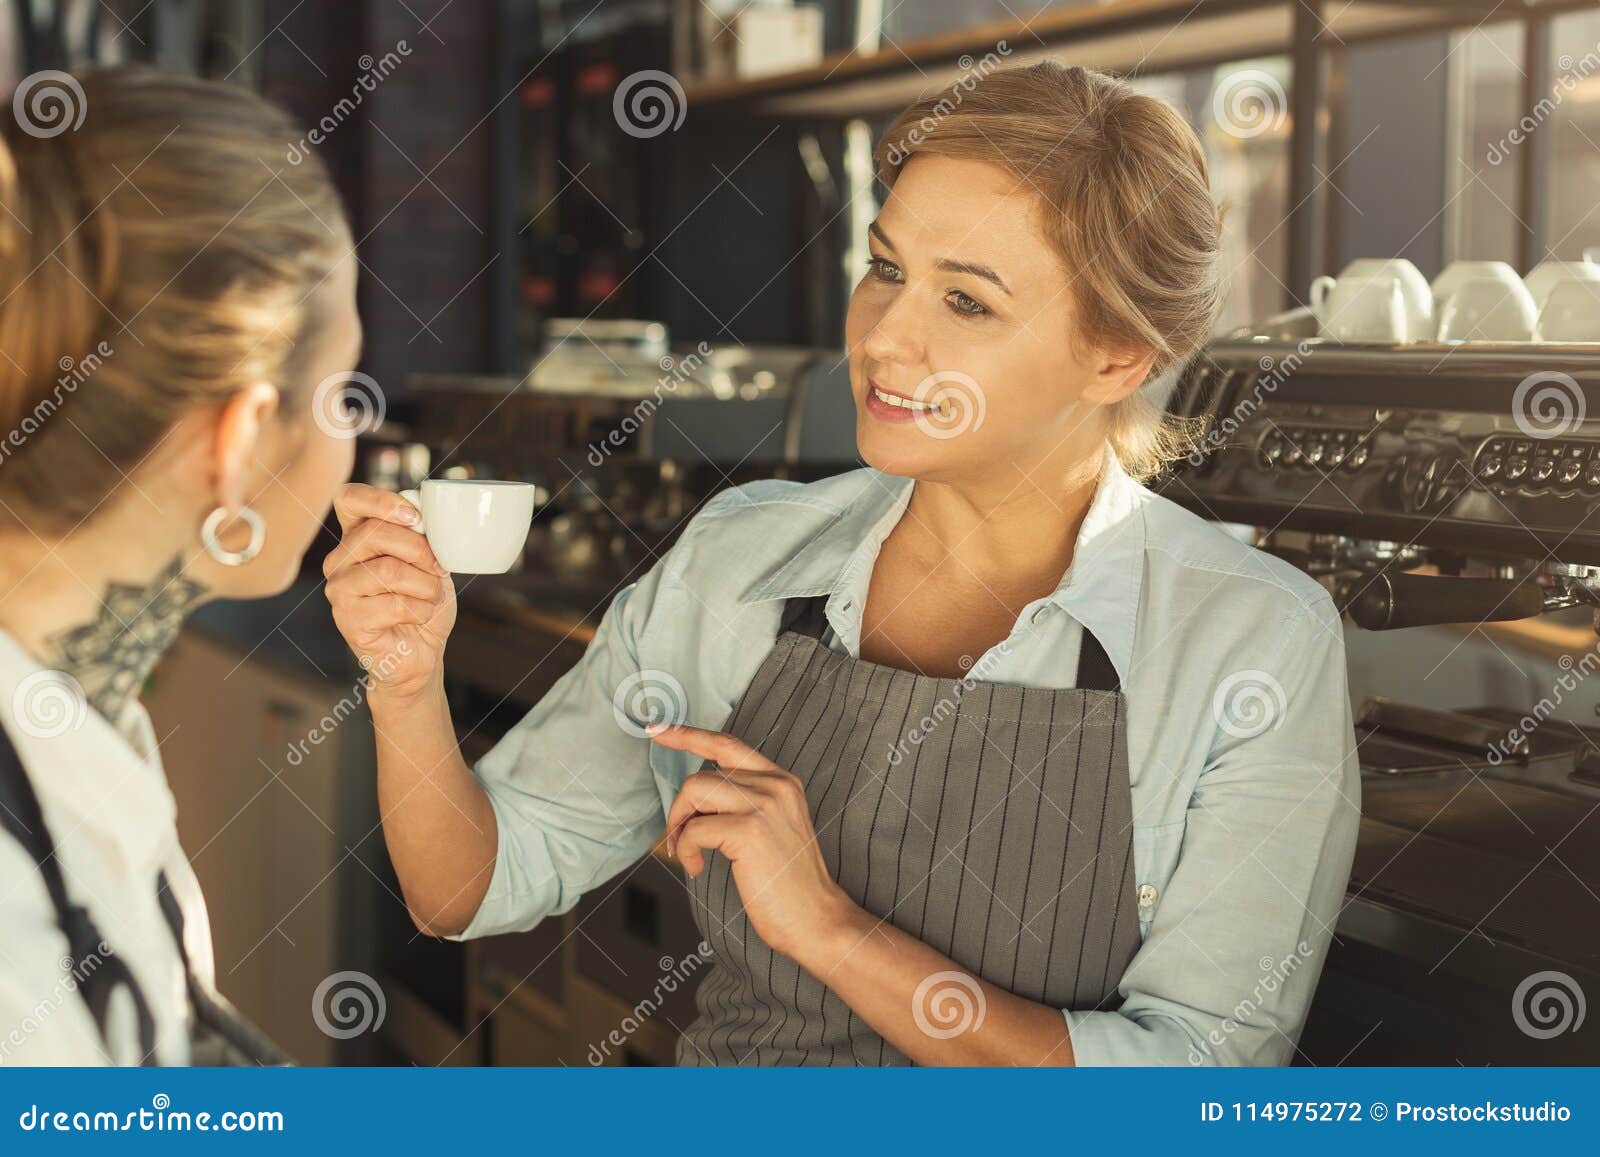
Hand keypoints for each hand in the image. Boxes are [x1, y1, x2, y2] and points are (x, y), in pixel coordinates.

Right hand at [324, 483, 455, 700]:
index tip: (415, 517)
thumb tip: (421, 515)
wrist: (420, 652)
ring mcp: (339, 590)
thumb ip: (420, 535)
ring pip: (389, 571)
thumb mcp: (429, 561)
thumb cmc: (422, 603)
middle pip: (375, 534)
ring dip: (426, 586)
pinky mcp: (348, 619)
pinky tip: (419, 616)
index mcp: (356, 537)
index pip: (349, 498)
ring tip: (430, 597)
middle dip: (421, 551)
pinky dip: (421, 610)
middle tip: (438, 569)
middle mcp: (339, 560)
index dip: (381, 500)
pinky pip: (395, 604)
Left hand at [650, 724, 854, 960]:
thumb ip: (745, 801)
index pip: (728, 744)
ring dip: (680, 825)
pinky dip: (686, 851)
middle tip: (681, 839)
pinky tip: (697, 868)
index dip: (689, 735)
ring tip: (689, 853)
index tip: (658, 731)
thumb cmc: (789, 883)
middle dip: (681, 808)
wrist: (817, 918)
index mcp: (782, 781)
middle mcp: (775, 785)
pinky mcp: (749, 830)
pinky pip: (694, 829)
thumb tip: (696, 795)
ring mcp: (763, 805)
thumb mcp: (773, 827)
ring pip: (694, 792)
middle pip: (702, 773)